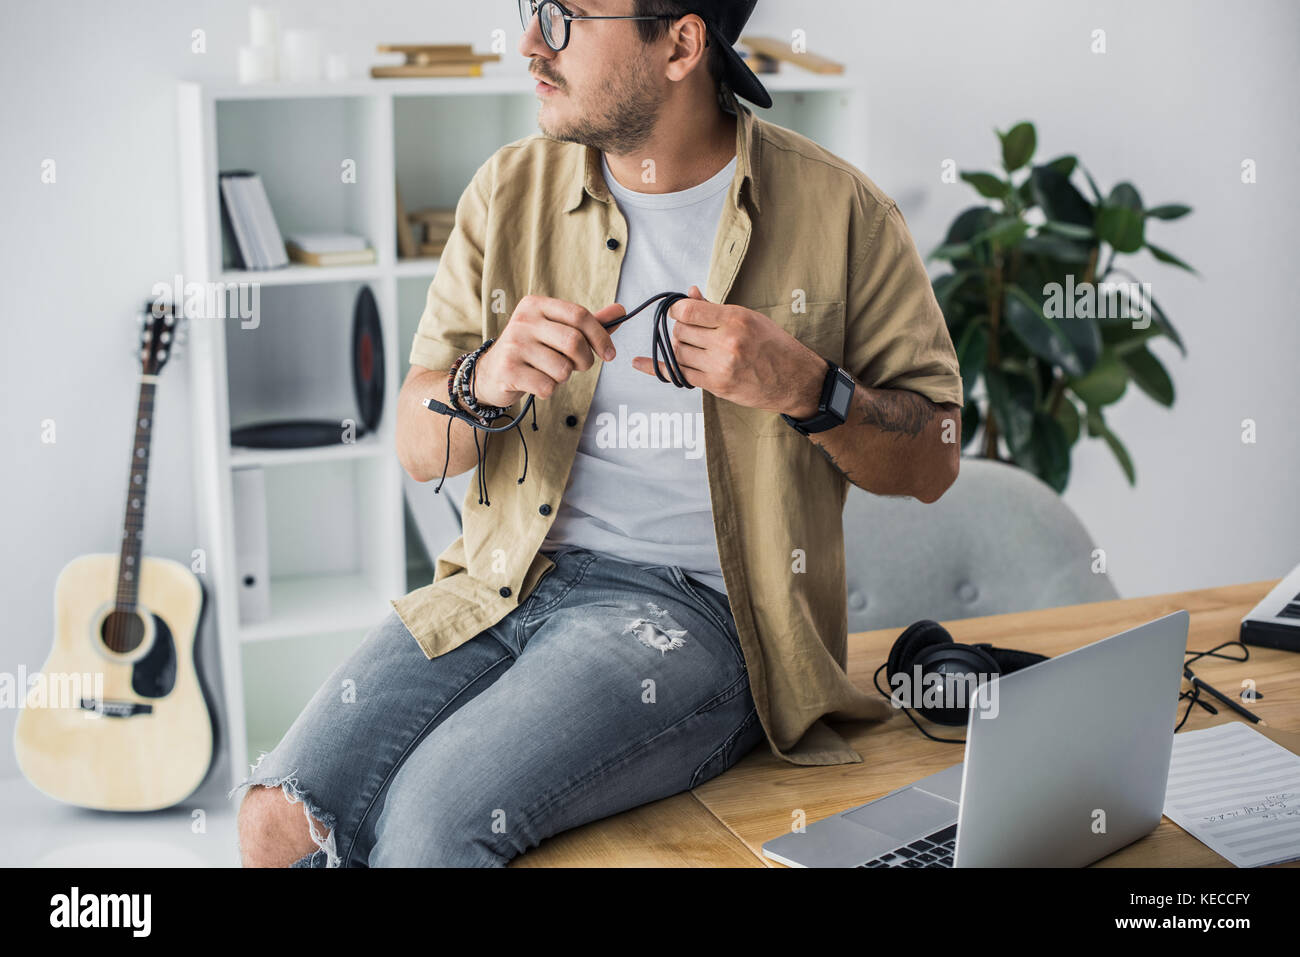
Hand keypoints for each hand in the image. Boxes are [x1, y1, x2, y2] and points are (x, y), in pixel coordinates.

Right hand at [473, 295, 624, 407]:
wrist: (491, 373)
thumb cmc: (532, 351)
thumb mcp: (557, 331)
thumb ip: (587, 323)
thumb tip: (620, 310)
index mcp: (537, 305)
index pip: (579, 315)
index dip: (601, 336)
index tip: (610, 354)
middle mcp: (523, 320)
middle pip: (574, 342)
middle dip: (585, 361)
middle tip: (579, 367)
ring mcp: (514, 345)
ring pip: (562, 368)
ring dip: (563, 378)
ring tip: (549, 372)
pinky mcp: (508, 370)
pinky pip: (547, 386)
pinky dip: (548, 390)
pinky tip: (536, 383)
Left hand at [629, 286, 827, 417]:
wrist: (796, 380)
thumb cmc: (775, 346)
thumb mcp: (750, 318)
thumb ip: (715, 309)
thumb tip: (689, 294)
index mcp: (736, 319)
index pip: (688, 310)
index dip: (678, 310)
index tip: (680, 312)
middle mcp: (727, 342)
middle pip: (681, 332)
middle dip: (682, 330)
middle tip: (695, 333)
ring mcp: (721, 366)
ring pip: (679, 352)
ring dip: (681, 348)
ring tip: (697, 348)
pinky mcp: (717, 386)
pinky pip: (678, 375)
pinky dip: (658, 368)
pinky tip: (638, 363)